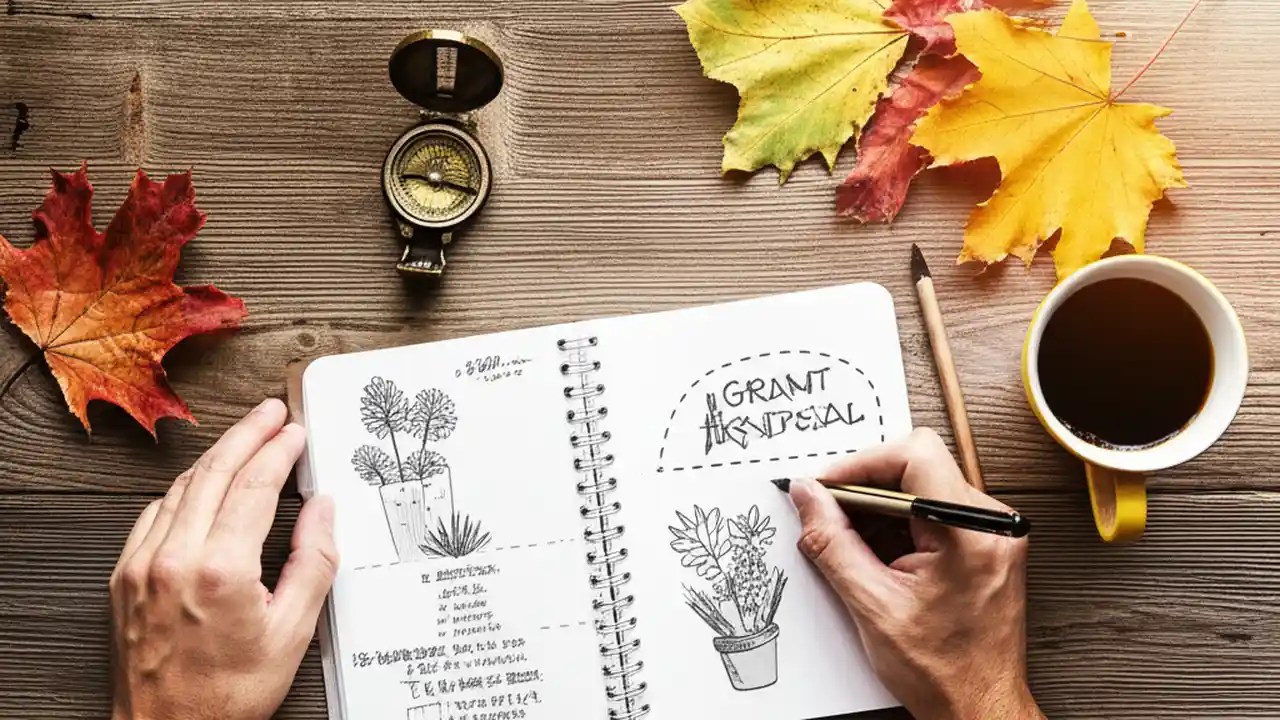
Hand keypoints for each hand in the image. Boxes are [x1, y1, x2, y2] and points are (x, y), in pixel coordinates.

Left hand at [109, 399, 338, 719]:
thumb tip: (322, 509)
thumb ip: (314, 561)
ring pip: (181, 488)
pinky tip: (203, 486)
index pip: (254, 485)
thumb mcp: (293, 632)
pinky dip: (185, 489)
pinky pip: (154, 514)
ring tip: (245, 440)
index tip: (296, 433)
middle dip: (247, 434)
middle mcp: (173, 559)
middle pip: (214, 472)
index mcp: (219, 570)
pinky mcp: (124, 577)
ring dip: (216, 457)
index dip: (279, 451)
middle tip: (271, 413)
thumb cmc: (229, 694)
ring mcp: (141, 566)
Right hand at [789, 428, 1041, 719]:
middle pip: (916, 467)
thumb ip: (832, 542)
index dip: (861, 464)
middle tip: (828, 515)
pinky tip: (876, 557)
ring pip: (921, 488)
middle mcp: (991, 525)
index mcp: (970, 533)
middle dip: (864, 490)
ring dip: (878, 511)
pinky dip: (896, 526)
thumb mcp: (872, 605)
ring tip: (854, 548)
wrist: (979, 707)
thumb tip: (807, 497)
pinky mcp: (984, 544)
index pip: (915, 456)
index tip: (827, 486)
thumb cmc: (943, 672)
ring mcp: (991, 533)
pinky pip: (932, 511)